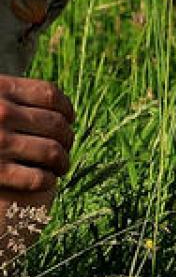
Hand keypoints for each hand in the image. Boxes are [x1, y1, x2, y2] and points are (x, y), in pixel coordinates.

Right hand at [0, 75, 74, 193]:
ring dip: (63, 161)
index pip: (50, 95)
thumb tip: (47, 101)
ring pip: (53, 152)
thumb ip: (6, 95)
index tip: (68, 119)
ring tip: (60, 166)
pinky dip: (47, 180)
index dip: (66, 108)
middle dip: (67, 138)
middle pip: (56, 124)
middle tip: (66, 147)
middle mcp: (0, 113)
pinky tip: (45, 181)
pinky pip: (38, 177)